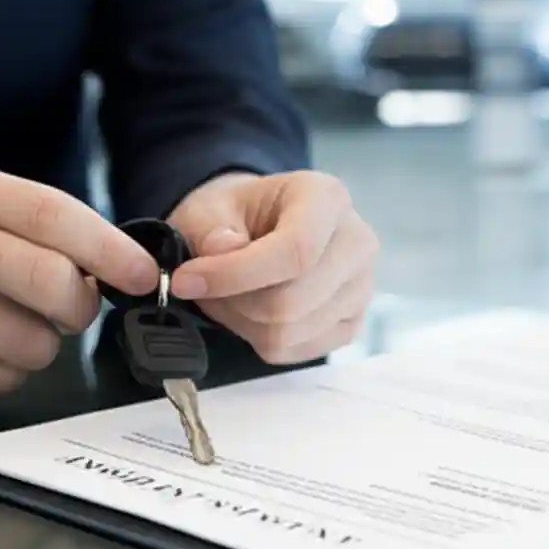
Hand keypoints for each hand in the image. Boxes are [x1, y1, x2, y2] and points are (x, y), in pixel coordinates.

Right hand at [0, 153, 158, 392]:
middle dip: (79, 306)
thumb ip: (14, 215)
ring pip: (27, 340)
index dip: (111, 249)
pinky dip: (3, 372)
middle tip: (71, 309)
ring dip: (40, 346)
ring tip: (13, 330)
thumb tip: (103, 258)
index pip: (52, 213)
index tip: (142, 274)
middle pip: (50, 280)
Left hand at [166, 171, 378, 363]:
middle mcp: (357, 242)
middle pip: (291, 301)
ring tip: (227, 295)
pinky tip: (249, 311)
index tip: (187, 281)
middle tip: (203, 286)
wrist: (259, 226)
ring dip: (242, 322)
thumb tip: (222, 250)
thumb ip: (210, 227)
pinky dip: (259, 338)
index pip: (296, 250)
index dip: (236, 274)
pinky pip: (294, 350)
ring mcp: (360, 288)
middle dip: (233, 302)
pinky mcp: (350, 324)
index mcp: (327, 198)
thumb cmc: (237, 213)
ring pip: (289, 332)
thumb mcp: (210, 206)